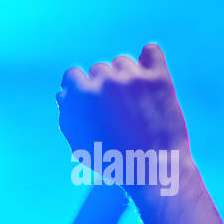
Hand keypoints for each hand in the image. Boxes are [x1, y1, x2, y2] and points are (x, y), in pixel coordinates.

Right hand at [57, 44, 188, 165]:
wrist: (155, 172)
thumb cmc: (115, 163)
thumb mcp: (79, 142)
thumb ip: (68, 114)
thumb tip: (64, 94)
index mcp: (80, 94)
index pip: (73, 75)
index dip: (84, 89)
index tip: (95, 101)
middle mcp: (105, 81)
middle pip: (100, 69)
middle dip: (107, 87)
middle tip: (121, 109)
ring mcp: (133, 78)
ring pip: (124, 62)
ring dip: (128, 76)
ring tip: (138, 102)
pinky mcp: (159, 79)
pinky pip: (152, 51)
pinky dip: (151, 58)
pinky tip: (151, 71)